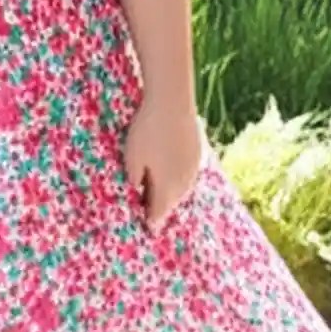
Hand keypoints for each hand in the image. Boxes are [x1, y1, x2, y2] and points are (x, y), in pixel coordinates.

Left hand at [121, 98, 203, 233]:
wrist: (172, 102)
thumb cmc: (147, 132)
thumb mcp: (132, 159)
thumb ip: (134, 181)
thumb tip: (136, 196)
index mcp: (166, 189)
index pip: (157, 214)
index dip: (149, 222)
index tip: (143, 228)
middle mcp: (183, 184)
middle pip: (171, 204)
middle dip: (160, 210)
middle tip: (149, 214)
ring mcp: (193, 169)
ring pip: (181, 190)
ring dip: (170, 194)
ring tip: (160, 196)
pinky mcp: (198, 154)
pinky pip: (187, 175)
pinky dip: (178, 179)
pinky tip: (172, 172)